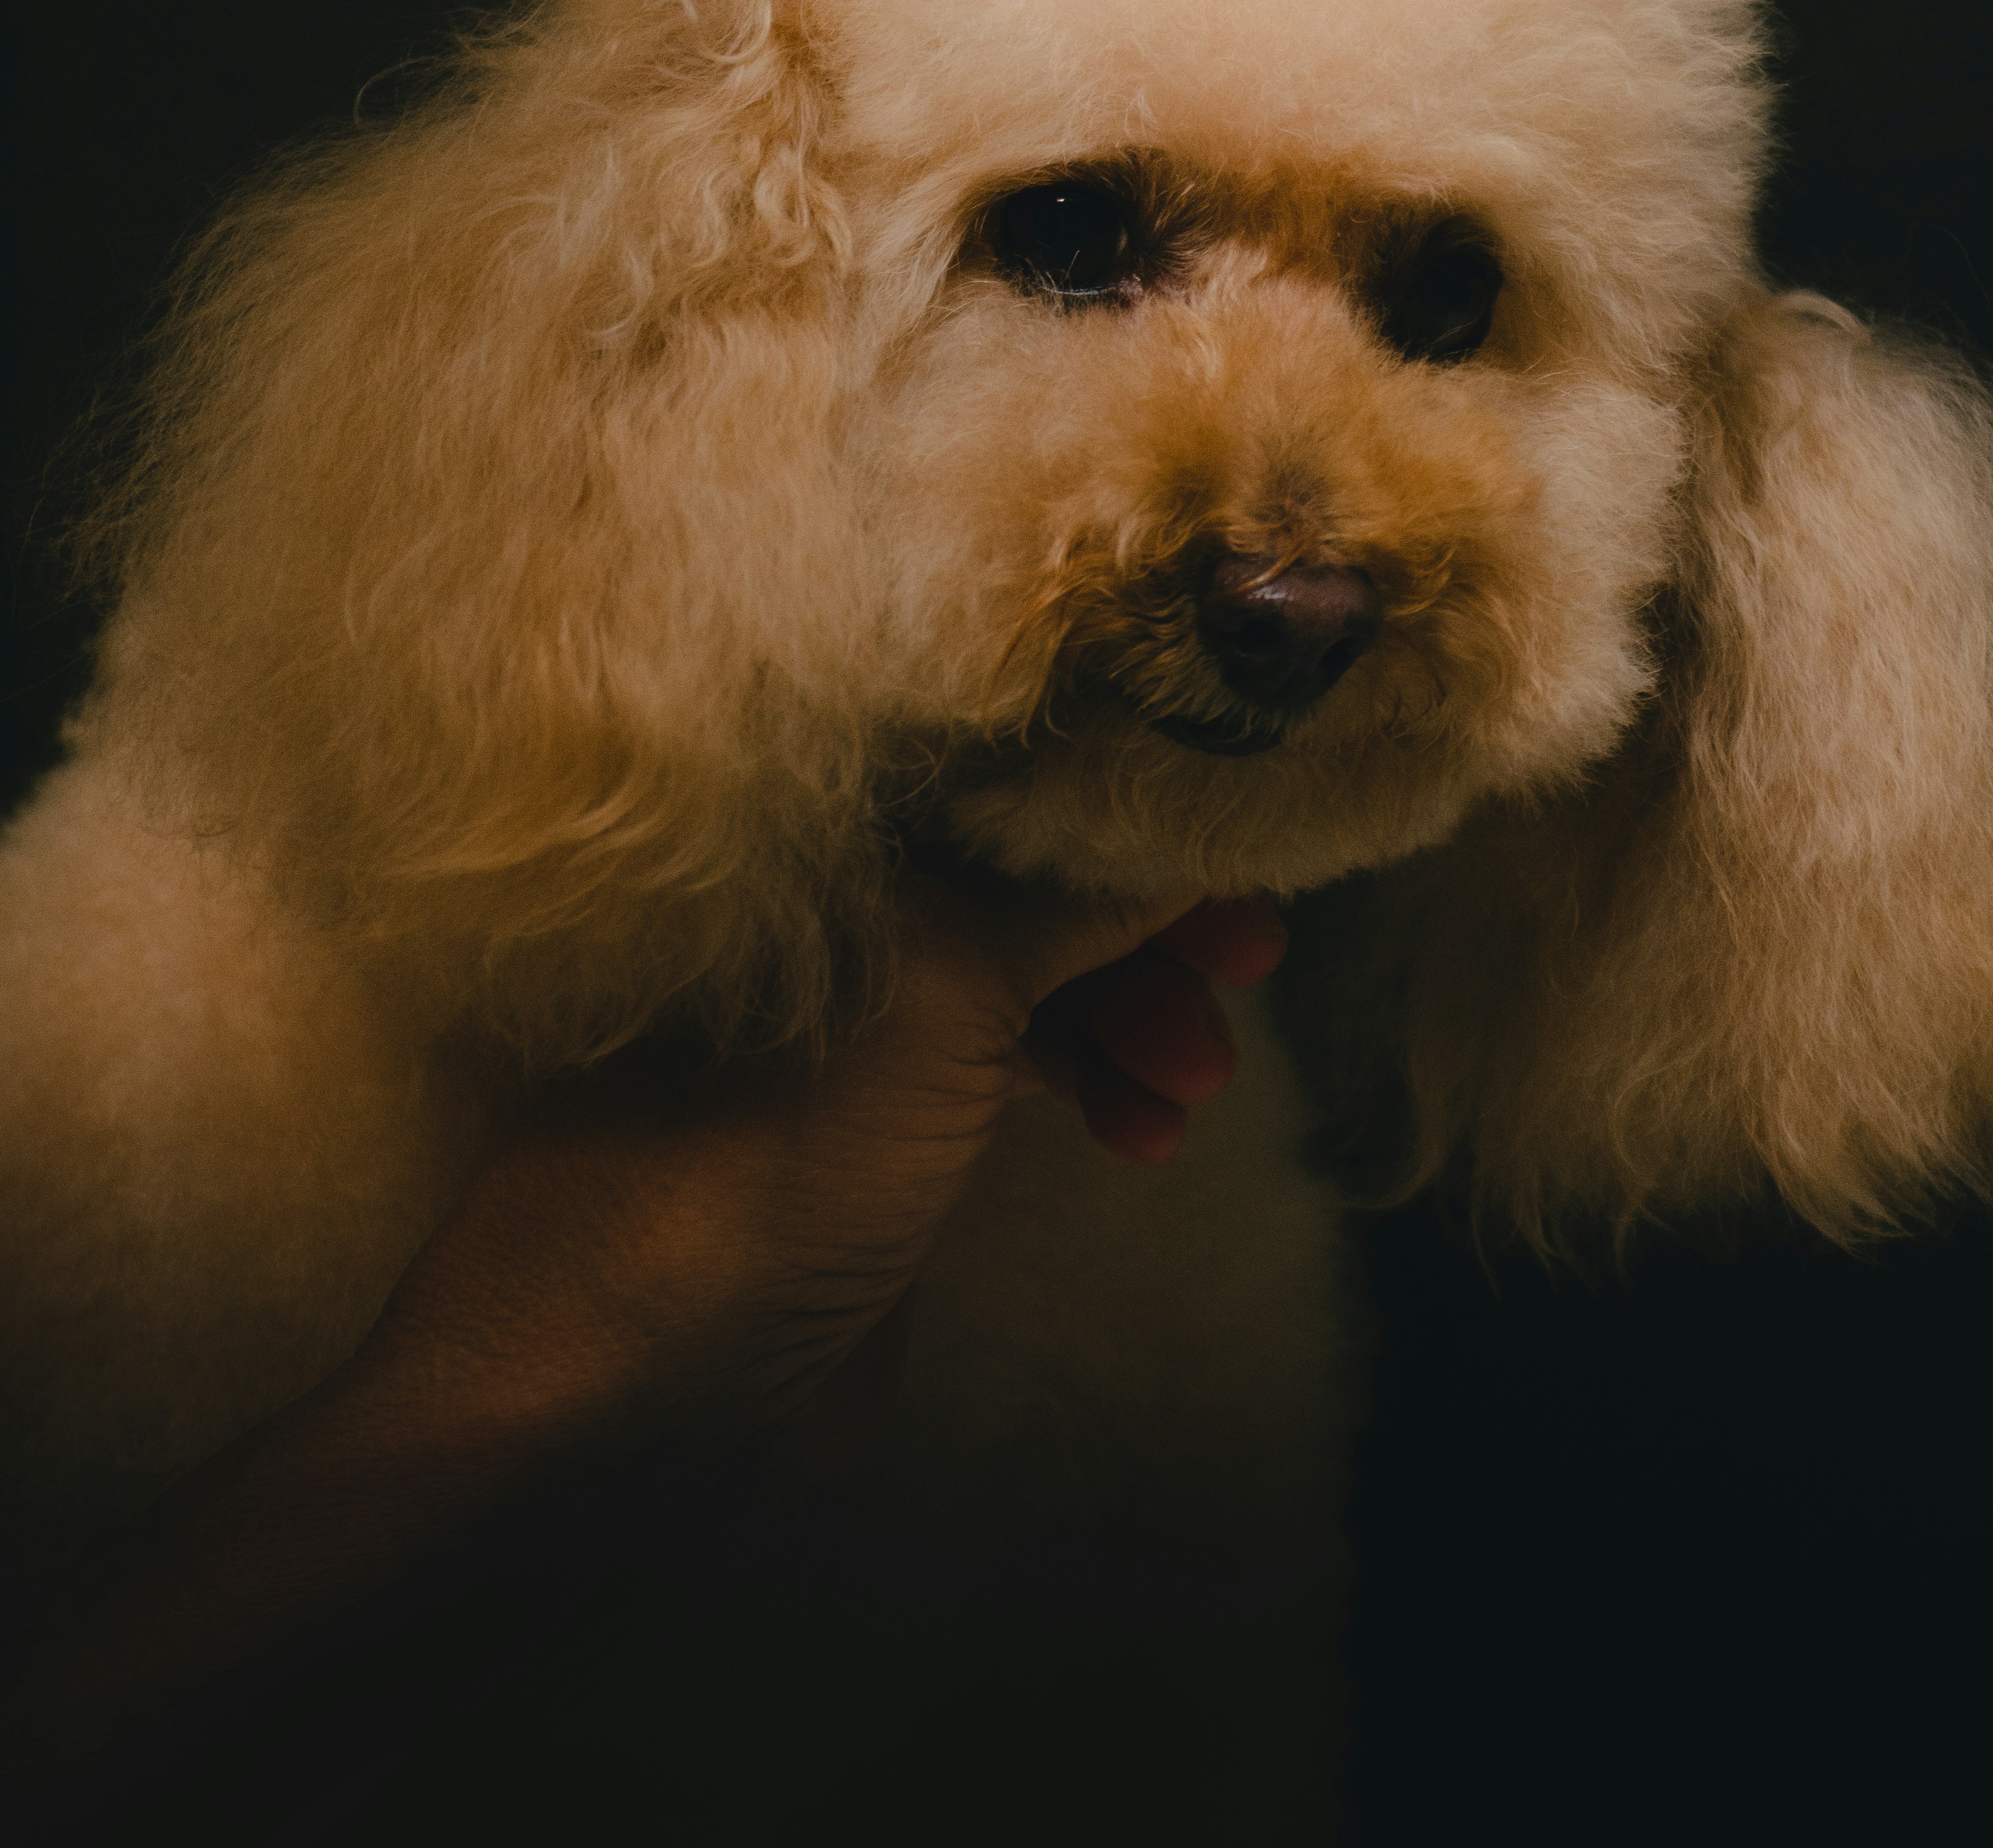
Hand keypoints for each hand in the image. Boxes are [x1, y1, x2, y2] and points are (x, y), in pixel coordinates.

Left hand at [350, 883, 1290, 1459]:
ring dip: (1131, 1015)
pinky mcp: (867, 1120)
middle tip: (1252, 966)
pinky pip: (1002, 1064)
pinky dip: (1082, 1083)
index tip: (1231, 836)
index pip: (996, 769)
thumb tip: (1184, 802)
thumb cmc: (778, 1142)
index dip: (1119, 796)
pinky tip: (1139, 1136)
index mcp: (818, 834)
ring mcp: (850, 1017)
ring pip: (1026, 972)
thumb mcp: (946, 987)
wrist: (633, 1373)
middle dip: (1145, 916)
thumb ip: (1070, 890)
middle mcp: (832, 902)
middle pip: (1023, 865)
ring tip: (1187, 1093)